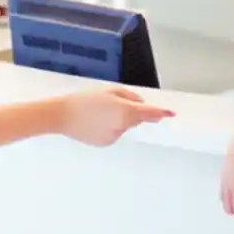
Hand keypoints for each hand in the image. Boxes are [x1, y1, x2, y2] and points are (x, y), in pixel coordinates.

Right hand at [58, 87, 173, 146]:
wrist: (63, 115)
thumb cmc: (85, 100)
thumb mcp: (109, 91)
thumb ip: (129, 97)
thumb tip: (141, 104)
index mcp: (124, 111)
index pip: (148, 113)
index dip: (160, 112)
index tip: (170, 114)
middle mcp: (122, 126)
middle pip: (136, 119)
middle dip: (131, 112)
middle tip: (111, 104)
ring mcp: (114, 136)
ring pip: (124, 126)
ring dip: (118, 120)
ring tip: (98, 113)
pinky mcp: (106, 143)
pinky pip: (114, 133)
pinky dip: (110, 127)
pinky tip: (95, 122)